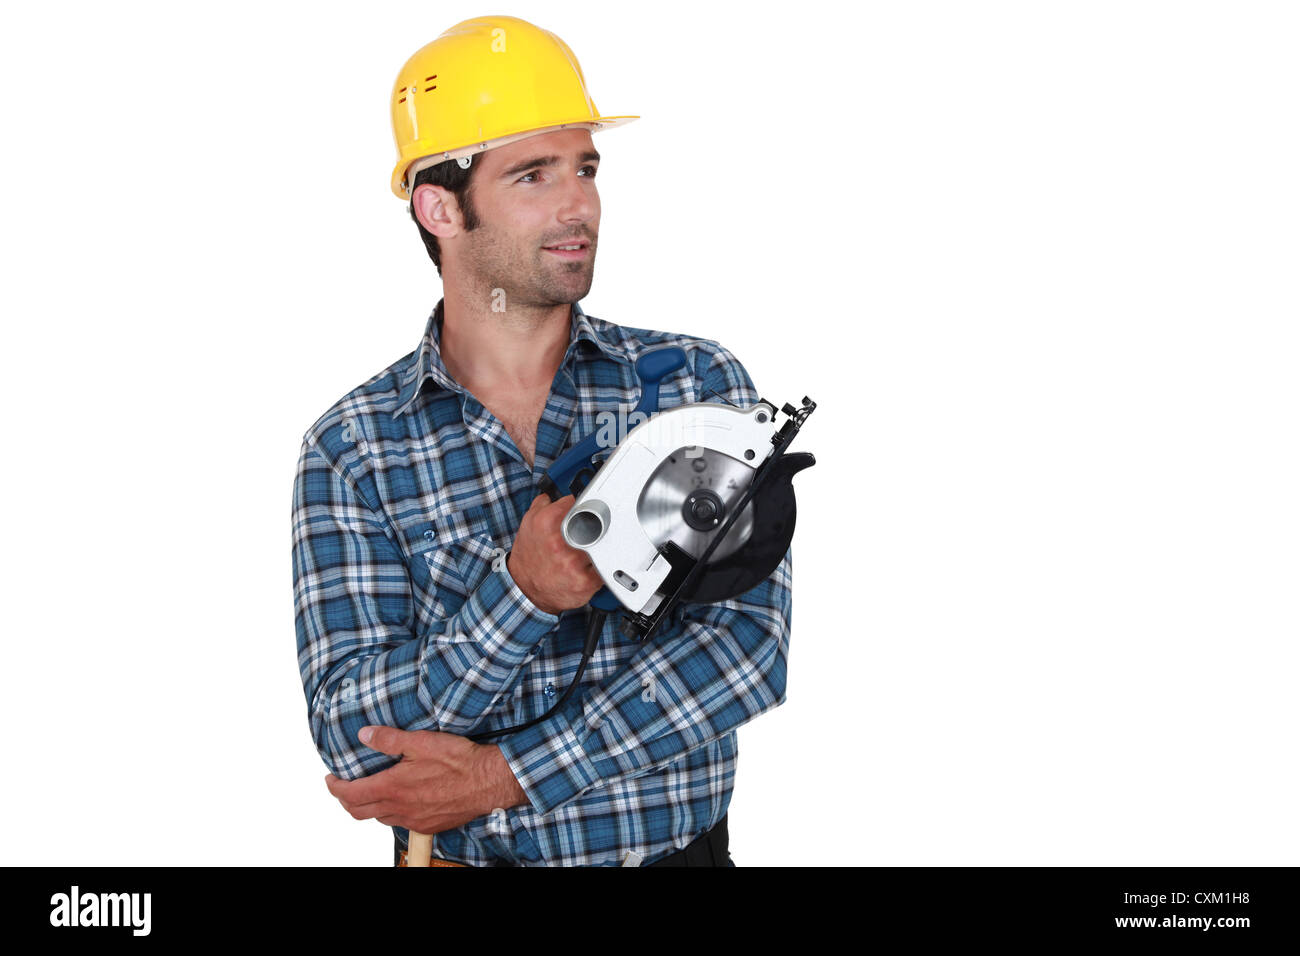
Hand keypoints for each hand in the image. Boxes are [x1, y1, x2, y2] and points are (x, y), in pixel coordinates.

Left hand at [324, 726, 526, 834]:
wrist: (489, 782)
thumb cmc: (459, 761)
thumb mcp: (421, 741)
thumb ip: (389, 739)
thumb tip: (364, 735)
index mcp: (393, 788)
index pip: (351, 794)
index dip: (335, 788)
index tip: (330, 779)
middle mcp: (400, 809)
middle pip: (359, 812)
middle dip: (346, 800)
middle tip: (343, 788)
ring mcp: (414, 820)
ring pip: (380, 818)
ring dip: (369, 807)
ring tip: (370, 791)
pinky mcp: (429, 825)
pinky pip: (401, 823)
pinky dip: (391, 813)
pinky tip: (399, 800)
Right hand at [507, 493, 602, 613]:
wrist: (524, 589)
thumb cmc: (529, 556)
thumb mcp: (528, 523)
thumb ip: (543, 504)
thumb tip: (556, 495)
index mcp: (548, 522)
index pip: (580, 503)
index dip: (583, 509)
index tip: (584, 514)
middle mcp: (561, 542)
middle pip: (595, 524)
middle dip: (593, 530)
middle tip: (584, 537)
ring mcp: (574, 562)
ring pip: (601, 546)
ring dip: (597, 549)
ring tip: (582, 554)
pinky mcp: (585, 582)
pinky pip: (603, 568)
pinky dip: (598, 568)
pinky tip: (585, 569)